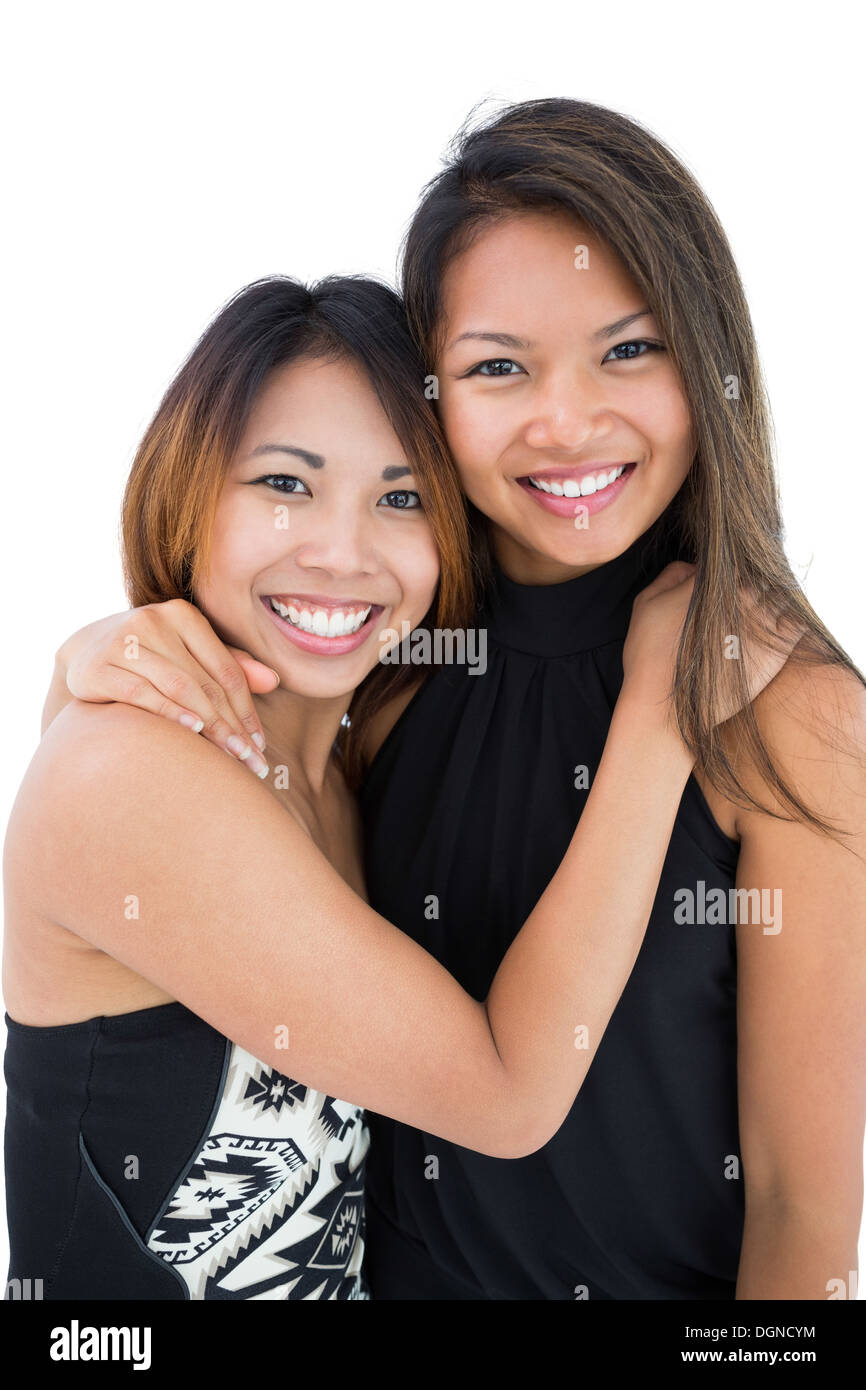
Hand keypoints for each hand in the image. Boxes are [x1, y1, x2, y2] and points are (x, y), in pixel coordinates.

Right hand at [61, 600, 278, 773]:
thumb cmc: (151, 655)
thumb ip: (229, 664)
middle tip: (251, 760)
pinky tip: (192, 732)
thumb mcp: (189, 653)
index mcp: (183, 615)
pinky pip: (141, 693)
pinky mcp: (98, 666)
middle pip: (205, 683)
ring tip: (230, 755)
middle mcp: (153, 620)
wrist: (84, 650)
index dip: (247, 709)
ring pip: (179, 687)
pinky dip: (170, 713)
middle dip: (232, 726)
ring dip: (209, 724)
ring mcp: (123, 641)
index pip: (226, 669)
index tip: (260, 744)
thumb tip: (274, 680)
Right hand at [621, 562, 802, 731]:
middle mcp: (740, 594)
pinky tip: (776, 629)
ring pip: (780, 594)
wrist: (666, 708)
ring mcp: (761, 619)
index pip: (731, 560)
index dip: (728, 571)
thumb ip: (672, 575)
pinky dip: (792, 619)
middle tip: (741, 602)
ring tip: (757, 616)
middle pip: (758, 575)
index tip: (723, 584)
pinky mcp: (777, 647)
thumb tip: (695, 565)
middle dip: (753, 582)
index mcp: (710, 579)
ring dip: (774, 599)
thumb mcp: (645, 604)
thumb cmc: (650, 657)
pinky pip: (796, 621)